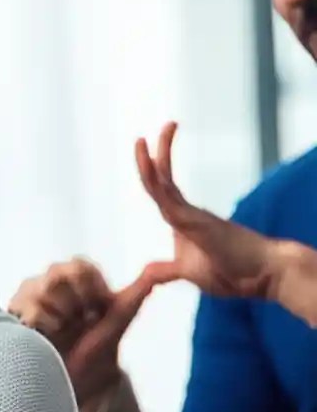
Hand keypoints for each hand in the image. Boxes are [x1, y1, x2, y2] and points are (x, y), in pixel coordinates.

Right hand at [9, 259, 153, 411]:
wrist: (70, 388)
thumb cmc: (94, 356)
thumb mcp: (117, 324)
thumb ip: (136, 294)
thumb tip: (168, 267)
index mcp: (75, 283)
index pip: (79, 266)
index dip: (90, 288)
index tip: (95, 311)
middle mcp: (48, 286)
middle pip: (58, 274)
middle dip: (73, 303)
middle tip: (76, 323)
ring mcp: (26, 299)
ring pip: (41, 289)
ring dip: (57, 316)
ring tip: (58, 333)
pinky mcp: (10, 315)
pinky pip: (27, 309)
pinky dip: (42, 325)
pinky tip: (43, 338)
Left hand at [135, 121, 281, 298]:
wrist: (266, 276)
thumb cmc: (233, 274)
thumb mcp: (189, 273)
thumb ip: (167, 270)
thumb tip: (146, 273)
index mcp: (181, 221)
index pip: (160, 191)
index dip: (150, 172)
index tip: (145, 148)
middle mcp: (185, 214)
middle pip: (161, 180)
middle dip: (151, 157)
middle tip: (146, 134)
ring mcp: (191, 217)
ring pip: (162, 185)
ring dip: (153, 161)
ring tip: (148, 137)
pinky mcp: (197, 223)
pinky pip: (170, 201)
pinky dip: (157, 183)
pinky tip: (150, 164)